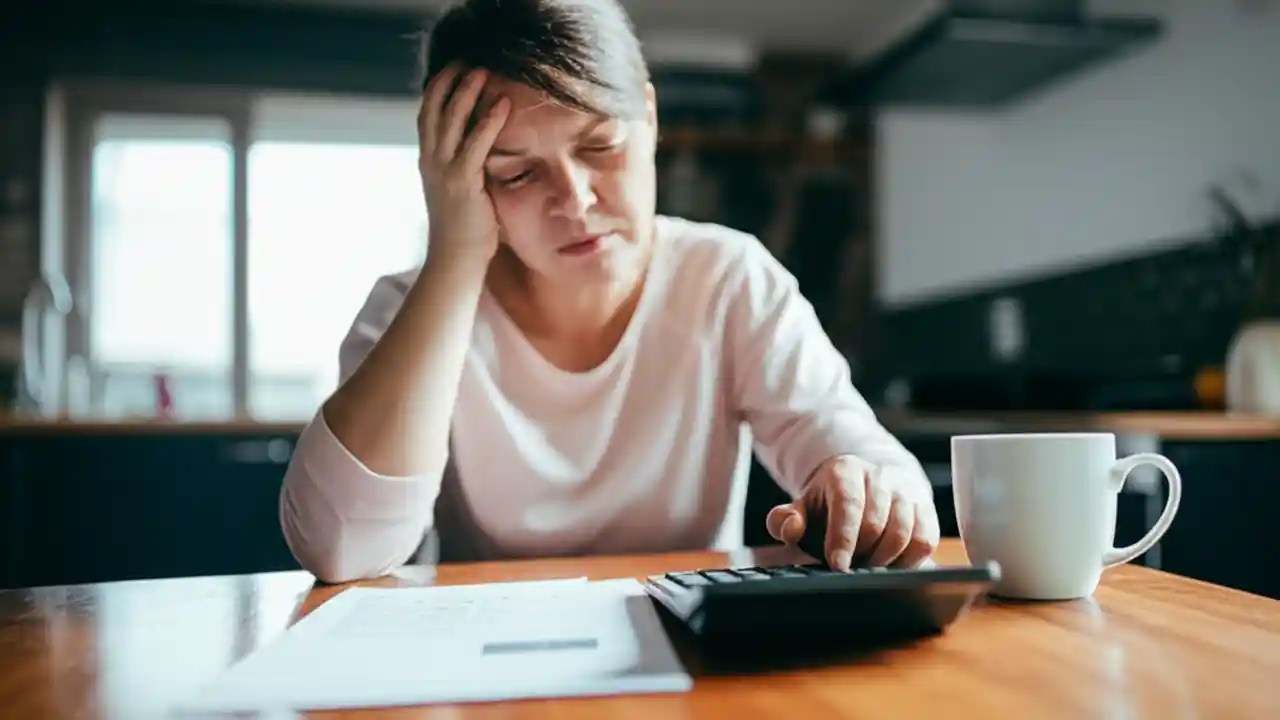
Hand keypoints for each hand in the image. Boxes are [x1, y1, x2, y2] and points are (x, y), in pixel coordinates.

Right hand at [418, 64, 511, 262]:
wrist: (456, 259)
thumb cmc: (465, 228)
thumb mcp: (459, 190)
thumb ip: (464, 166)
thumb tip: (481, 150)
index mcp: (429, 161)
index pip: (427, 115)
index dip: (438, 89)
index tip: (452, 68)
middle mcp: (431, 161)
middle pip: (435, 109)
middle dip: (449, 81)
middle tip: (467, 60)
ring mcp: (444, 170)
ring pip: (452, 120)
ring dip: (467, 92)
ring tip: (482, 71)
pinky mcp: (462, 182)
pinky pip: (476, 144)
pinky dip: (489, 121)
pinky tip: (503, 104)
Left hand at [766, 455, 939, 570]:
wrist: (867, 484)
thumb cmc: (831, 504)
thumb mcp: (803, 508)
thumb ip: (785, 520)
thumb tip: (791, 528)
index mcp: (845, 471)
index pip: (848, 504)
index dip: (843, 538)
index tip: (838, 565)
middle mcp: (880, 475)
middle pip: (876, 523)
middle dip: (861, 554)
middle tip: (850, 569)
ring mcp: (907, 491)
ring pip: (904, 533)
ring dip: (885, 561)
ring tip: (868, 568)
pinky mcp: (927, 509)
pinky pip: (925, 541)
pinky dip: (909, 562)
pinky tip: (891, 567)